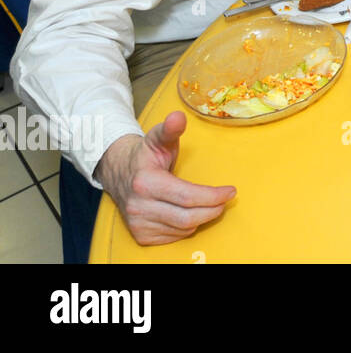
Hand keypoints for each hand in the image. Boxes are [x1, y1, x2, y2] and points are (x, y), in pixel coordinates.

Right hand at [95, 111, 235, 245]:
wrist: (117, 172)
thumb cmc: (145, 155)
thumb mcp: (157, 138)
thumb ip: (170, 129)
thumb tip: (178, 116)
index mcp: (145, 182)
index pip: (187, 196)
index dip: (212, 196)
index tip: (231, 191)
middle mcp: (138, 205)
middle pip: (187, 217)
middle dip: (212, 209)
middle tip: (224, 200)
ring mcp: (137, 223)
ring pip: (182, 229)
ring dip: (201, 218)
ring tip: (209, 205)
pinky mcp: (140, 235)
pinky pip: (173, 237)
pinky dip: (187, 227)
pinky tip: (190, 214)